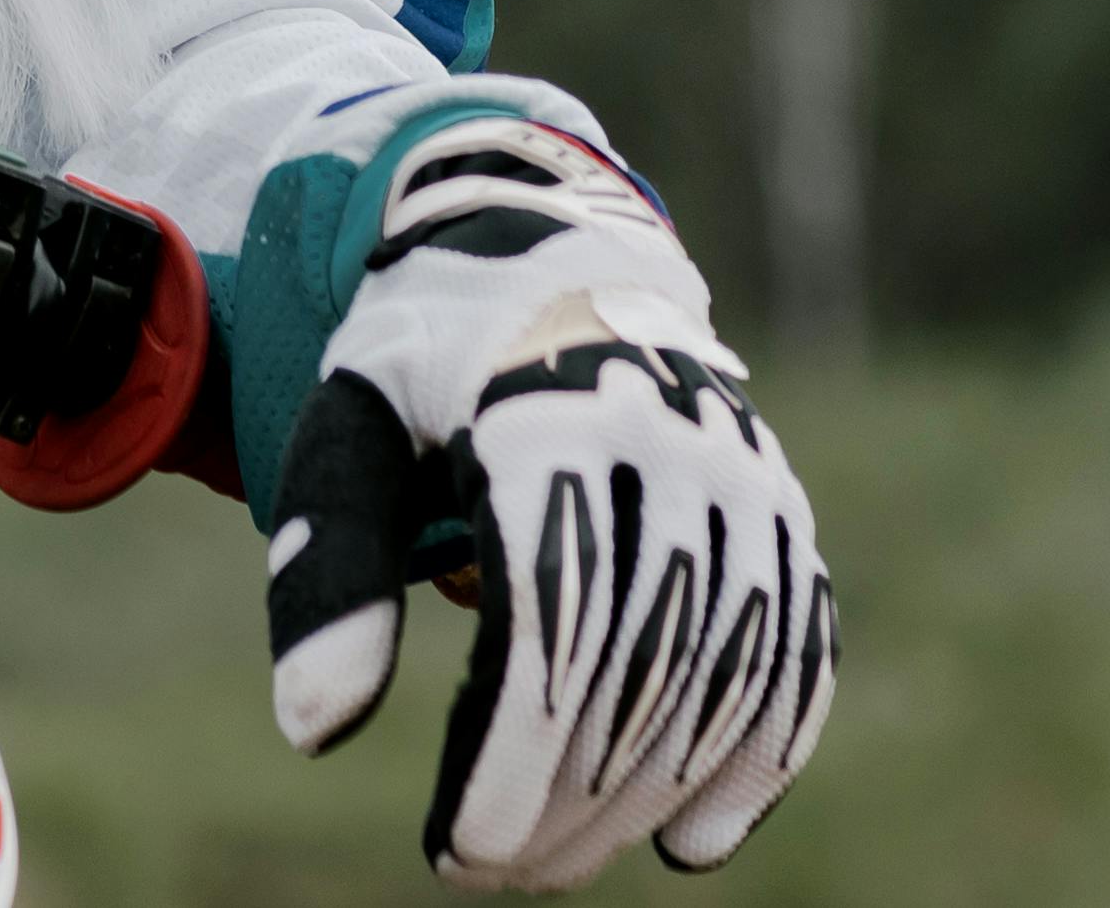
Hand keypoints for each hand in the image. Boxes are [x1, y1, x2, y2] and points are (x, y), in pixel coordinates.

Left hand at [247, 106, 833, 888]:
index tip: (458, 852)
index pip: (547, 626)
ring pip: (718, 680)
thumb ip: (332, 567)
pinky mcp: (789, 526)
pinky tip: (690, 844)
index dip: (508, 759)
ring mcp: (749, 487)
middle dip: (566, 797)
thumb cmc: (426, 365)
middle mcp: (673, 446)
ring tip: (559, 859)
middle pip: (637, 668)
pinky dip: (756, 763)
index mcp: (550, 416)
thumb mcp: (349, 429)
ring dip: (642, 797)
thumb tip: (315, 731)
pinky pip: (795, 662)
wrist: (551, 262)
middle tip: (493, 868)